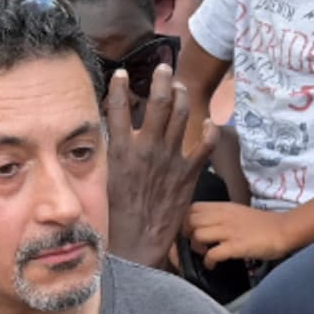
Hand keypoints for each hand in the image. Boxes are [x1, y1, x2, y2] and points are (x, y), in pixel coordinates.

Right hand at [102, 64, 202, 271]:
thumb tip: (106, 136)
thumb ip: (107, 155)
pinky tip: (211, 122)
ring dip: (183, 95)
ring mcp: (170, 159)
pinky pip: (206, 145)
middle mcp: (147, 148)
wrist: (135, 244)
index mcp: (120, 149)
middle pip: (159, 101)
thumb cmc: (113, 217)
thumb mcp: (101, 180)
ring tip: (181, 87)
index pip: (117, 107)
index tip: (121, 74)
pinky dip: (211, 131)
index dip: (118, 86)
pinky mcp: (189, 173)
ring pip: (182, 114)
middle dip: (162, 78)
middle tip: (163, 68)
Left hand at [182, 200, 295, 268]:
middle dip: (186, 236)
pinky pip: (213, 253)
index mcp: (223, 207)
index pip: (192, 208)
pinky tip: (213, 265)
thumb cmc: (262, 224)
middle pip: (190, 221)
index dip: (184, 221)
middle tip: (193, 245)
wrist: (284, 230)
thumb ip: (220, 216)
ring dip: (196, 248)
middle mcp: (224, 216)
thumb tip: (203, 225)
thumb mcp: (237, 213)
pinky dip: (208, 261)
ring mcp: (230, 231)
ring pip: (198, 235)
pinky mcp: (237, 246)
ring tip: (203, 254)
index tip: (187, 232)